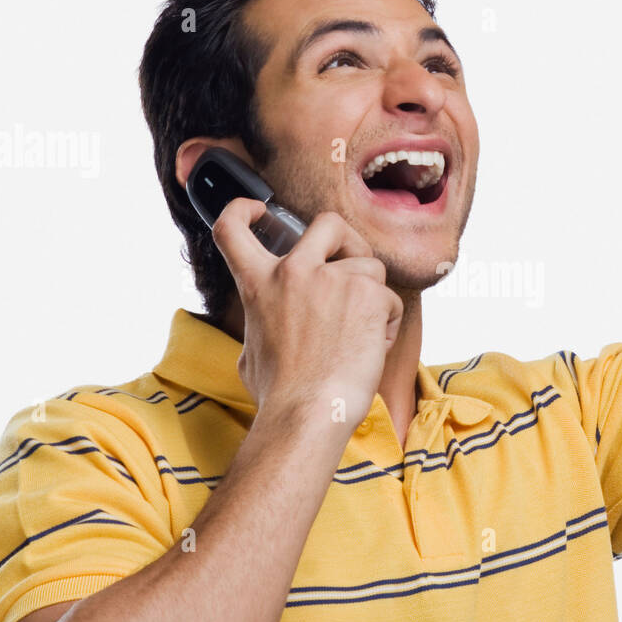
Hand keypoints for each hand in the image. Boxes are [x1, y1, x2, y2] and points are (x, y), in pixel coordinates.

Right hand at [211, 201, 403, 431]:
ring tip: (361, 334)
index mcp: (258, 283)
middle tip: (352, 265)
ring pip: (369, 266)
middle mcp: (294, 271)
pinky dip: (387, 323)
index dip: (243, 208)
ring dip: (372, 295)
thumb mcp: (252, 349)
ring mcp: (334, 278)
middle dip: (347, 239)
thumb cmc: (281, 394)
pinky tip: (372, 348)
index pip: (232, 227)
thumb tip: (271, 323)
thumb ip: (265, 319)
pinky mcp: (368, 294)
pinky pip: (389, 299)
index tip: (260, 209)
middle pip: (328, 222)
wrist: (309, 414)